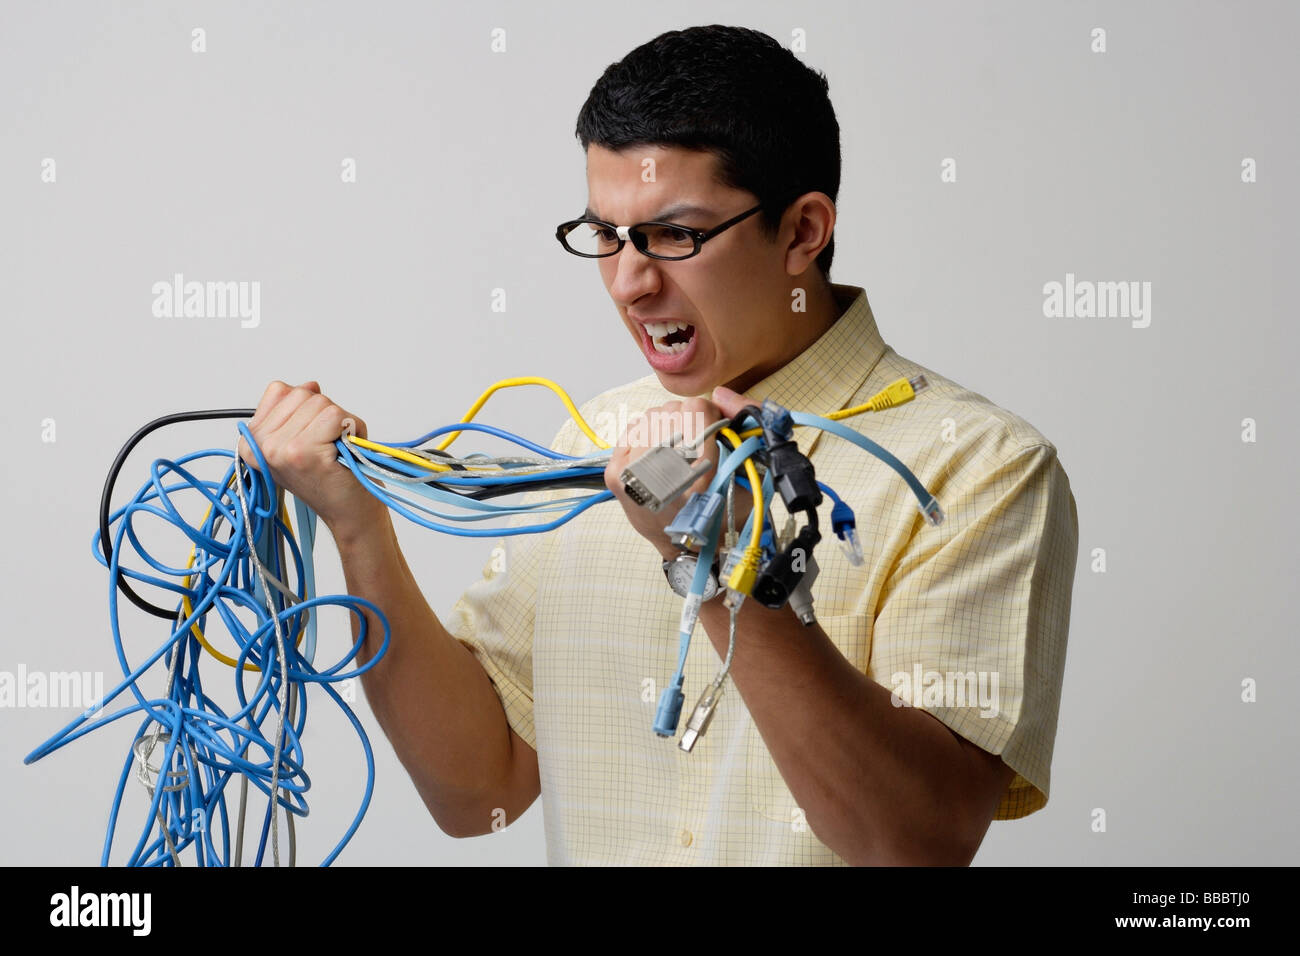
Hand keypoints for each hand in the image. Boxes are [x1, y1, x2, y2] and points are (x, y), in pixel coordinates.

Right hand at [236, 380, 385, 535]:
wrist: (349, 510)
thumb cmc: (329, 476)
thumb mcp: (301, 438)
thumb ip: (296, 408)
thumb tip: (309, 385)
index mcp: (251, 440)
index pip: (280, 390)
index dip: (306, 409)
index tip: (310, 437)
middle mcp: (259, 446)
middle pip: (301, 394)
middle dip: (324, 414)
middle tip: (326, 446)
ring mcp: (278, 450)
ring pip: (319, 402)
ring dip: (338, 422)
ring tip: (334, 450)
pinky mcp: (302, 453)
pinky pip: (334, 415)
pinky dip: (349, 427)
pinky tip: (343, 451)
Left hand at [604, 386, 756, 559]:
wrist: (683, 546)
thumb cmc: (716, 516)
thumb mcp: (744, 479)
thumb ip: (739, 435)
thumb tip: (721, 396)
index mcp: (695, 472)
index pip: (696, 408)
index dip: (707, 414)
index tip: (710, 428)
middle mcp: (660, 469)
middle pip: (672, 410)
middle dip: (686, 421)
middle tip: (693, 445)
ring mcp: (631, 470)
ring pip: (651, 416)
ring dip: (665, 427)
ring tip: (674, 453)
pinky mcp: (615, 473)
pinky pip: (632, 429)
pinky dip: (645, 435)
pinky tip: (656, 454)